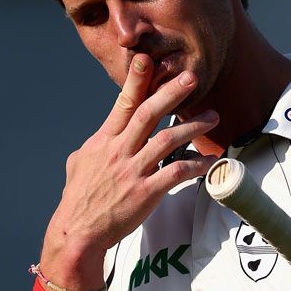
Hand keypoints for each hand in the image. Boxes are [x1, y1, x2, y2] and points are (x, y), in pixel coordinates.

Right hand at [40, 56, 218, 283]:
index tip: (147, 59)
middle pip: (148, 114)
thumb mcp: (79, 163)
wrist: (78, 232)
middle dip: (171, 93)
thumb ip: (97, 144)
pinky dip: (195, 165)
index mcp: (104, 141)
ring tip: (213, 116)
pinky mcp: (145, 193)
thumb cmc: (78, 199)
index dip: (136, 81)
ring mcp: (132, 171)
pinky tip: (210, 160)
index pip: (122, 104)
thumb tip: (104, 136)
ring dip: (192, 126)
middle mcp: (119, 151)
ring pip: (167, 140)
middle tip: (191, 78)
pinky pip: (176, 173)